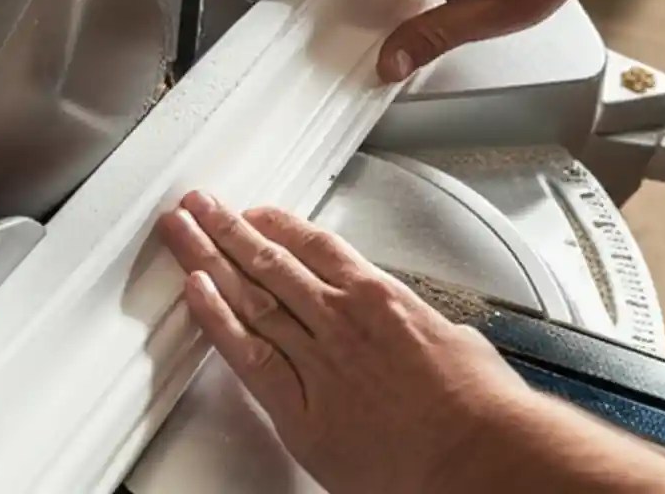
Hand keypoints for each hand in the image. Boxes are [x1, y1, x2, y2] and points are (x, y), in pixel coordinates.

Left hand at [156, 191, 531, 493]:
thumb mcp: (459, 344)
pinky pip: (246, 355)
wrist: (481, 460)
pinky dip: (216, 320)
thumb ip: (421, 329)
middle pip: (271, 260)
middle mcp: (342, 319)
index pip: (316, 246)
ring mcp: (316, 359)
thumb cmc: (483, 413)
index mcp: (382, 299)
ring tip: (181, 231)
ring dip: (208, 258)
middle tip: (200, 205)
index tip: (256, 215)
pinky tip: (193, 291)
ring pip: (250, 296)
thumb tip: (421, 331)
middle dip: (229, 229)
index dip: (278, 226)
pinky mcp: (299, 407)